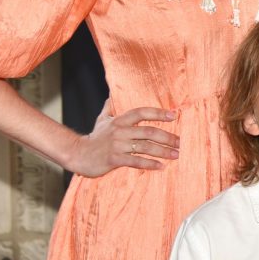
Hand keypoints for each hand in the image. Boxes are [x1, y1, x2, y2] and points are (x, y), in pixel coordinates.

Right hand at [66, 101, 180, 176]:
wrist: (78, 154)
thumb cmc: (94, 138)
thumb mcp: (101, 119)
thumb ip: (110, 107)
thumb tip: (112, 93)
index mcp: (119, 120)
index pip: (141, 112)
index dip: (157, 113)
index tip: (173, 115)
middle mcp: (120, 131)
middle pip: (148, 131)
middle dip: (167, 137)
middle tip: (181, 142)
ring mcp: (117, 145)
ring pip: (144, 147)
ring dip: (162, 151)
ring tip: (176, 155)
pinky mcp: (114, 159)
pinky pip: (135, 161)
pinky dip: (149, 164)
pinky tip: (160, 167)